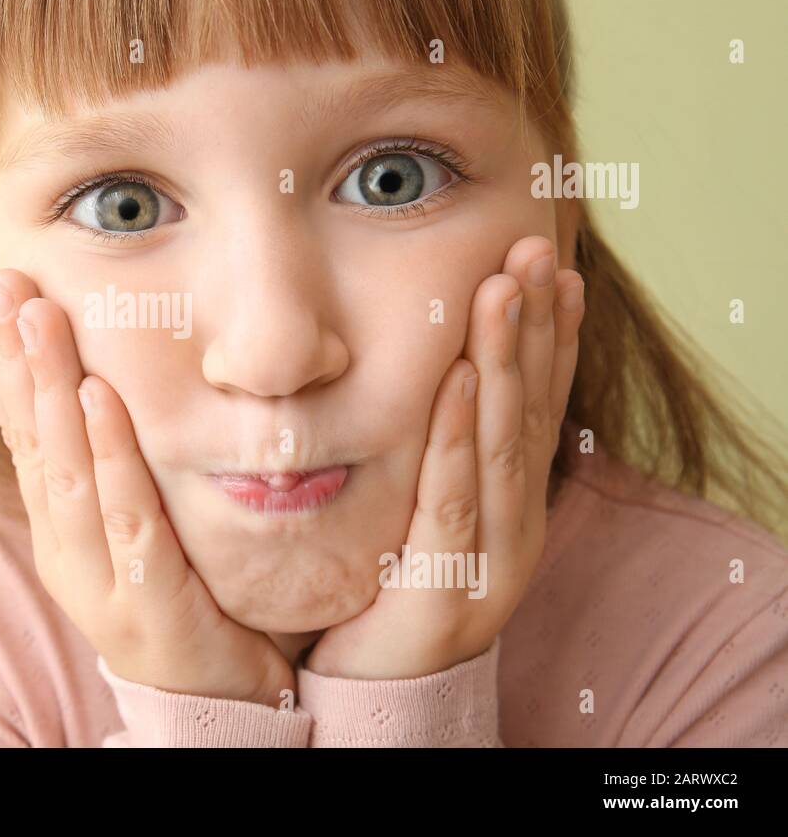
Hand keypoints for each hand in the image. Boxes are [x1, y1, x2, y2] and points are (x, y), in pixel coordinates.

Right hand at [0, 268, 295, 707]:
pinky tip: (99, 399)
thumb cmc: (183, 597)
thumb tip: (111, 381)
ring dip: (48, 390)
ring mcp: (100, 580)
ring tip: (41, 320)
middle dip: (17, 359)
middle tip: (9, 285)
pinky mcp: (148, 605)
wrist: (217, 699)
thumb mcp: (139, 524)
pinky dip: (110, 455)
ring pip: (66, 471)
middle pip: (33, 442)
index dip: (7, 365)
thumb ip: (120, 464)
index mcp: (61, 528)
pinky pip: (127, 518)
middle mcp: (67, 549)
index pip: (24, 434)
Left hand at [304, 235, 585, 679]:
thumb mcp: (429, 513)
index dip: (552, 338)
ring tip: (504, 287)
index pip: (539, 405)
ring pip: (501, 442)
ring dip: (504, 361)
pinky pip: (452, 497)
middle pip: (530, 410)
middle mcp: (515, 523)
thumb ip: (441, 455)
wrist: (385, 691)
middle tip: (536, 250)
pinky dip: (456, 435)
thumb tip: (437, 373)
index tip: (556, 270)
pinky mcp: (445, 584)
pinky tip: (457, 379)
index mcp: (513, 503)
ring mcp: (489, 557)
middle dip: (535, 327)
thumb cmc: (395, 588)